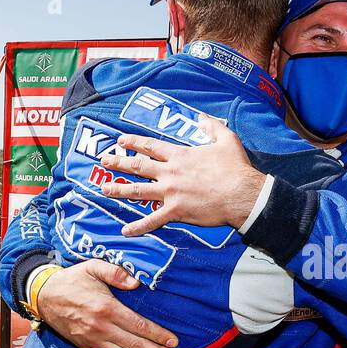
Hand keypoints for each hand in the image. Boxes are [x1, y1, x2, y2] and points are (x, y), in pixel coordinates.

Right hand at [36, 259, 178, 347]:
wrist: (43, 295)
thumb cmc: (72, 280)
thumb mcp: (93, 267)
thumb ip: (115, 273)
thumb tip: (136, 282)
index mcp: (107, 308)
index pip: (139, 325)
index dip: (157, 334)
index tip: (172, 340)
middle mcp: (101, 327)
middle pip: (134, 344)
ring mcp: (92, 339)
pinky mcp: (84, 346)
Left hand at [98, 114, 265, 236]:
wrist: (242, 194)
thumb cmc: (236, 168)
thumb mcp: (227, 140)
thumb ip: (212, 126)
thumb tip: (202, 117)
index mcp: (180, 155)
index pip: (150, 146)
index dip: (134, 142)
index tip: (121, 140)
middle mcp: (170, 173)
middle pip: (138, 166)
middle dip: (119, 162)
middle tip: (104, 161)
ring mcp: (170, 193)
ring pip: (139, 190)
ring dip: (120, 189)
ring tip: (104, 189)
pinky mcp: (176, 212)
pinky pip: (153, 220)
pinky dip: (139, 226)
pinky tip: (125, 230)